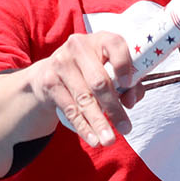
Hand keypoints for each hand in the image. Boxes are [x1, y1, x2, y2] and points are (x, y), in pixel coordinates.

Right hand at [29, 31, 142, 147]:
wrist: (49, 73)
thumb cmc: (90, 72)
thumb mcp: (109, 71)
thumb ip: (129, 84)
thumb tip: (130, 101)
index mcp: (100, 39)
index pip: (115, 44)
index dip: (124, 64)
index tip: (129, 84)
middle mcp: (78, 47)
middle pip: (99, 81)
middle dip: (114, 108)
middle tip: (126, 129)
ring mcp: (61, 63)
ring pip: (84, 99)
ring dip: (99, 122)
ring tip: (109, 140)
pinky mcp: (49, 81)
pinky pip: (70, 108)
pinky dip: (83, 126)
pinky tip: (92, 138)